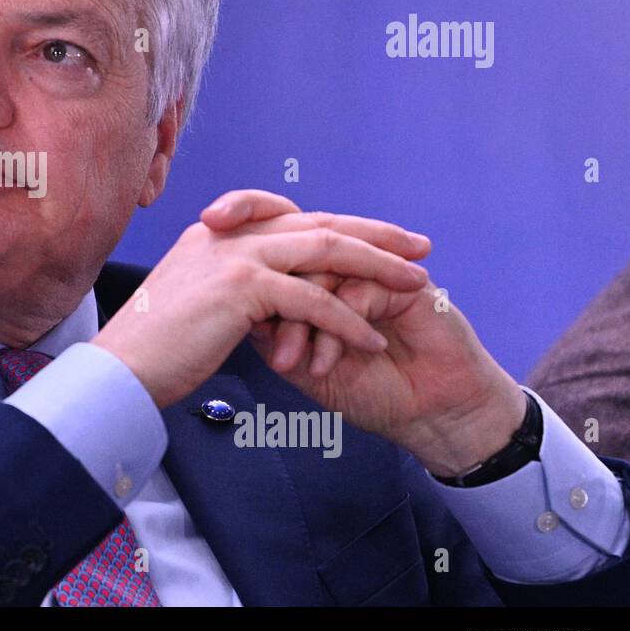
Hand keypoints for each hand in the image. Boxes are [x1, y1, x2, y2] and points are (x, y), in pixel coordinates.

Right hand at [92, 197, 430, 410]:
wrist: (122, 370)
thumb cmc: (155, 349)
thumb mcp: (197, 304)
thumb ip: (231, 291)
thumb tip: (265, 304)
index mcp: (218, 235)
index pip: (293, 216)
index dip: (342, 225)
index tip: (381, 237)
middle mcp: (228, 235)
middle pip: (319, 224)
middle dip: (376, 235)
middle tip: (419, 246)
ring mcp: (234, 256)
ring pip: (324, 251)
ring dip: (377, 269)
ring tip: (416, 287)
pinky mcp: (240, 288)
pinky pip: (311, 300)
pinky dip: (346, 320)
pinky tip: (371, 340)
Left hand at [203, 189, 527, 476]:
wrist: (425, 417)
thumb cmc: (363, 390)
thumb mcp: (300, 362)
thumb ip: (267, 331)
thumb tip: (226, 307)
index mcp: (311, 269)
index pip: (272, 227)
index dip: (240, 214)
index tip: (204, 224)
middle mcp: (341, 263)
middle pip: (297, 236)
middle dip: (262, 263)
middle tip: (229, 291)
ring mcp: (374, 270)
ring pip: (324, 271)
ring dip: (301, 320)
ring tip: (285, 363)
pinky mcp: (407, 285)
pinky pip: (358, 292)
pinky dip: (335, 330)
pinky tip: (323, 363)